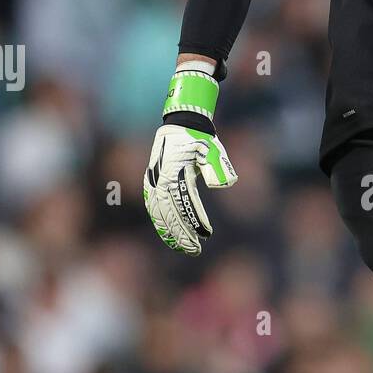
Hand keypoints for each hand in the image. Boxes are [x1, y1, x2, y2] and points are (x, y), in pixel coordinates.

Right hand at [144, 80, 236, 257]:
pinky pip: (154, 208)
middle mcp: (160, 179)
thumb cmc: (200, 138)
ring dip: (171, 232)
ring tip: (184, 248)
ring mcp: (154, 181)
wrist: (181, 123)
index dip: (194, 221)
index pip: (185, 203)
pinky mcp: (152, 183)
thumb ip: (215, 166)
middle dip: (182, 234)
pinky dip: (160, 223)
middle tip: (195, 250)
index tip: (206, 235)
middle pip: (170, 213)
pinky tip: (169, 236)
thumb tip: (221, 184)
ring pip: (160, 213)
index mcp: (174, 172)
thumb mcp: (211, 149)